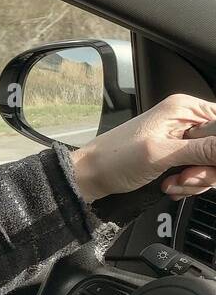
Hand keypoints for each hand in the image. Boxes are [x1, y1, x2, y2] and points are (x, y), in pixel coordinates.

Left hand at [69, 93, 215, 202]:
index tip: (208, 164)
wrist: (91, 177)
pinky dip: (187, 185)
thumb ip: (203, 150)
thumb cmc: (115, 159)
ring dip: (196, 181)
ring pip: (212, 165)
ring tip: (171, 182)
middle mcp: (187, 121)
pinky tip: (168, 185)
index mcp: (185, 109)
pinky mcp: (178, 158)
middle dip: (208, 170)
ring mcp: (183, 141)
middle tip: (186, 176)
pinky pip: (199, 174)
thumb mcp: (162, 153)